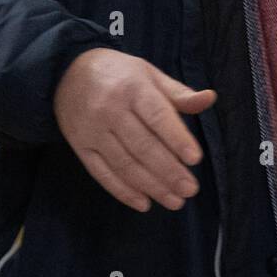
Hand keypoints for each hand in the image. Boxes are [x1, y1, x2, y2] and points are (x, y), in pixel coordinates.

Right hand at [53, 48, 216, 211]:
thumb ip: (178, 93)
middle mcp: (110, 109)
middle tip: (190, 190)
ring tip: (175, 201)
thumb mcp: (149, 74)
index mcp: (132, 87)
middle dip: (168, 171)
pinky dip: (123, 191)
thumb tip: (209, 98)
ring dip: (151, 186)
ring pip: (124, 164)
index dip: (176, 138)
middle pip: (142, 146)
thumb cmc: (119, 74)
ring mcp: (92, 130)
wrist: (67, 74)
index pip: (157, 116)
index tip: (195, 159)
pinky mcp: (80, 146)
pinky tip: (144, 203)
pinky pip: (101, 173)